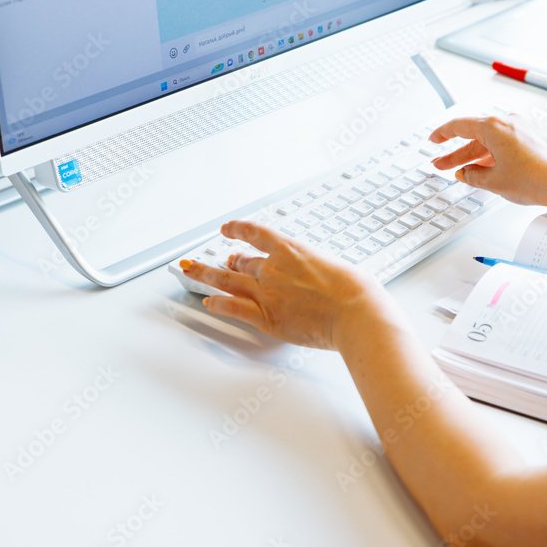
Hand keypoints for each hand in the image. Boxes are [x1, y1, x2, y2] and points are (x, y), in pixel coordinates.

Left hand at [179, 221, 389, 349]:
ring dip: (206, 274)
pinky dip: (218, 304)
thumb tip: (316, 273)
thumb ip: (315, 267)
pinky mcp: (266, 318)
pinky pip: (233, 308)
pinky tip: (208, 302)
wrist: (355, 312)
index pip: (256, 233)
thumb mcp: (335, 265)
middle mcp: (273, 269)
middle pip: (242, 262)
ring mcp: (266, 293)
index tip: (228, 229)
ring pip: (227, 281)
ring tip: (191, 270)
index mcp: (291, 250)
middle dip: (230, 262)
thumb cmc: (355, 290)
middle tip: (223, 261)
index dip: (237, 230)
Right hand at [429, 115, 546, 206]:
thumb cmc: (536, 179)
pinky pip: (508, 144)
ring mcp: (525, 128)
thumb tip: (465, 173)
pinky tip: (490, 169)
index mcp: (494, 127)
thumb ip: (472, 175)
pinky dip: (496, 155)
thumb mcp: (492, 182)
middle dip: (457, 153)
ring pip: (492, 142)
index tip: (433, 139)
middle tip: (442, 164)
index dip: (442, 134)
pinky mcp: (536, 137)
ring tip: (464, 171)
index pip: (459, 126)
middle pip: (476, 136)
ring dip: (477, 157)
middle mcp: (510, 122)